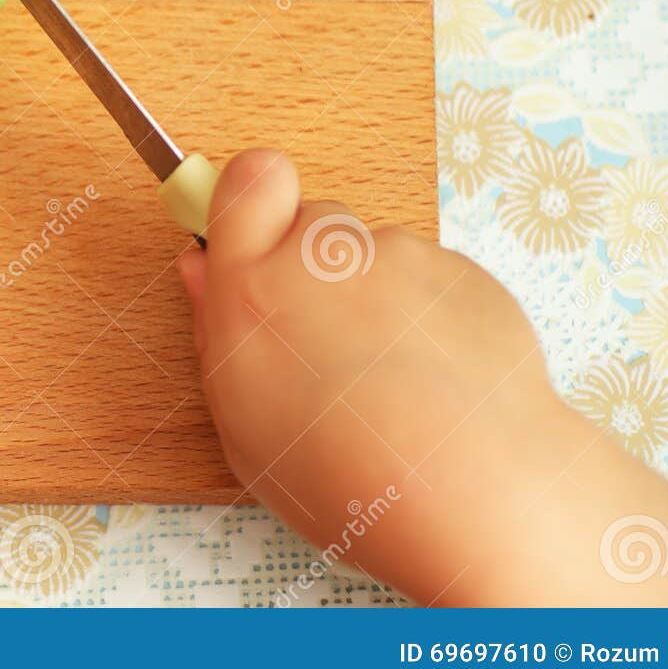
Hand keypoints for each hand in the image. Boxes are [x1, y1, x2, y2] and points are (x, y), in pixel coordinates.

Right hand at [179, 149, 667, 605]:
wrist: (466, 488)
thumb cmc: (338, 470)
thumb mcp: (240, 418)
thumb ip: (217, 328)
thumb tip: (200, 266)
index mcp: (254, 286)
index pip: (250, 179)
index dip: (254, 199)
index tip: (257, 237)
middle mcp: (326, 255)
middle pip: (315, 220)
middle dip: (315, 263)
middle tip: (328, 338)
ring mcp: (404, 258)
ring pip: (379, 256)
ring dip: (377, 297)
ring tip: (393, 380)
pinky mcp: (465, 275)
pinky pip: (434, 282)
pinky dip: (430, 320)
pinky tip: (438, 383)